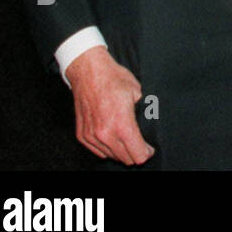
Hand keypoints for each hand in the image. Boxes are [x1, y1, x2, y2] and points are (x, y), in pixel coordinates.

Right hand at [66, 47, 154, 165]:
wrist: (88, 72)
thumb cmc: (114, 79)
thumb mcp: (137, 93)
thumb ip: (141, 114)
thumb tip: (144, 125)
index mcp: (122, 124)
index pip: (137, 154)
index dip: (146, 153)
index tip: (149, 149)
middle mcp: (105, 134)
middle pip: (125, 159)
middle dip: (136, 154)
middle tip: (141, 146)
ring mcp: (91, 136)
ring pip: (111, 156)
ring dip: (121, 152)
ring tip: (128, 141)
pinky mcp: (82, 135)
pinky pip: (98, 151)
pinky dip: (107, 149)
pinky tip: (114, 139)